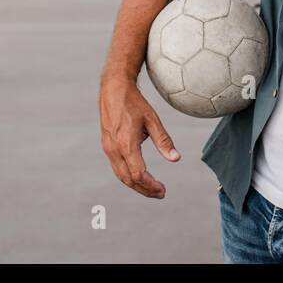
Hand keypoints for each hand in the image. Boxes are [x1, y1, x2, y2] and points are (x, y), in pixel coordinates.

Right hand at [99, 75, 179, 197]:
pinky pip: (117, 168)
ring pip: (121, 176)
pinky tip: (140, 176)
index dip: (151, 186)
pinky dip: (128, 176)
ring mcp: (108, 148)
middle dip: (145, 190)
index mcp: (126, 144)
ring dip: (136, 185)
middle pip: (129, 180)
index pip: (138, 174)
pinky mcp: (106, 146)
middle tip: (161, 193)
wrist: (113, 89)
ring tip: (152, 188)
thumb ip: (164, 141)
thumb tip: (176, 159)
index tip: (163, 190)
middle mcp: (114, 149)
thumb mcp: (152, 120)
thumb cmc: (134, 103)